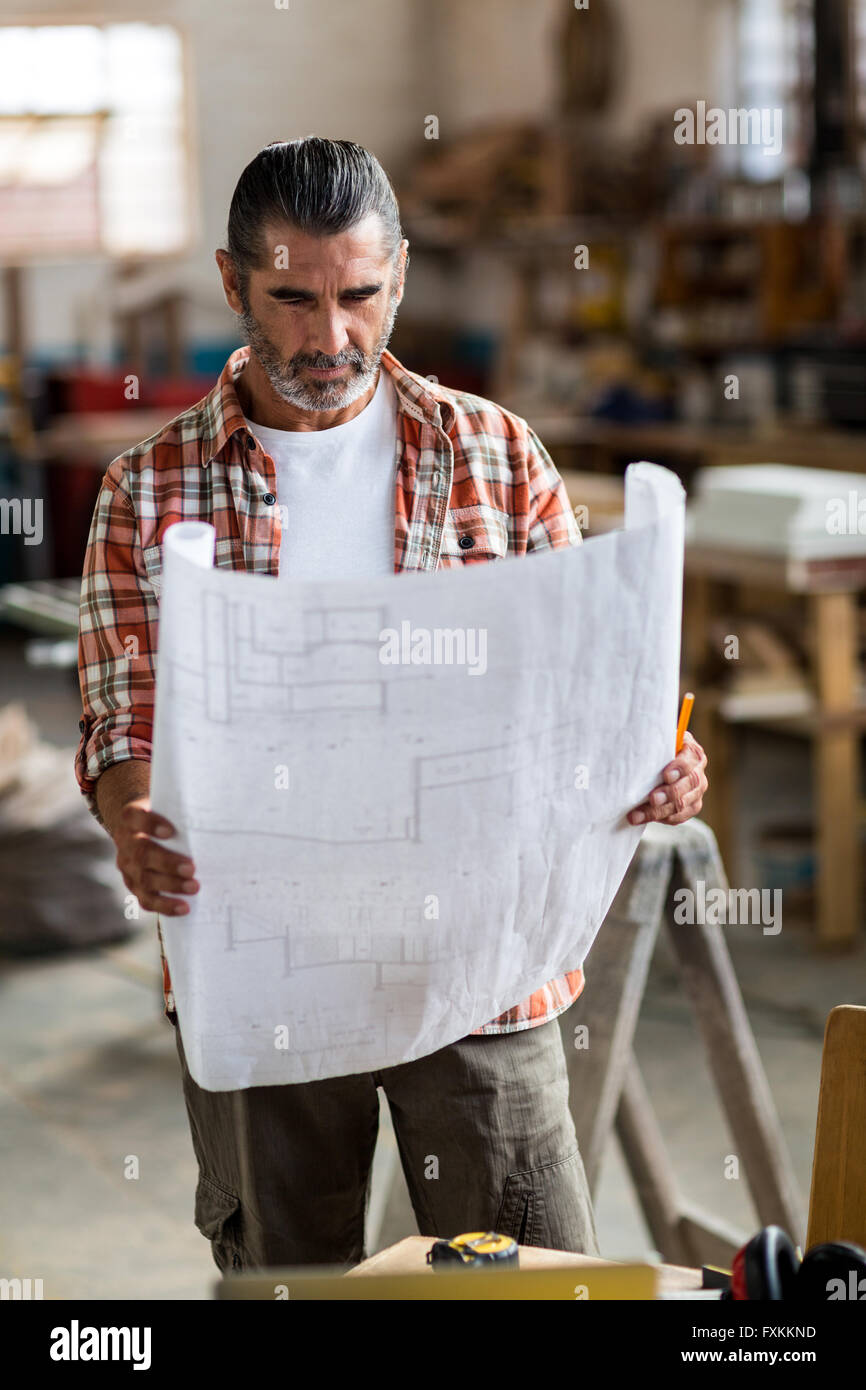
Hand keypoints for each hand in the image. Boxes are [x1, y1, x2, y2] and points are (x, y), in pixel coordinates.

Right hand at [113, 797, 197, 915]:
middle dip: (167, 863)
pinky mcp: (134, 885)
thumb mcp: (170, 805)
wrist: (143, 829)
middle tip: (191, 868)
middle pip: (141, 853)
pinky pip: (146, 899)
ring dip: (170, 885)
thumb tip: (221, 811)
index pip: (134, 817)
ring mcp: (128, 866)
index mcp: (131, 817)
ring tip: (194, 887)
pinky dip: (165, 905)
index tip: (170, 831)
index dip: (150, 824)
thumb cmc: (166, 815)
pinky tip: (183, 908)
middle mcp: (125, 842)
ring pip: (143, 879)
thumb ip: (186, 809)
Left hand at [627, 730, 707, 826]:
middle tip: (652, 798)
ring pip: (683, 804)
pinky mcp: (691, 806)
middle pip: (689, 784)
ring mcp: (697, 791)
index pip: (690, 759)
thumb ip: (653, 740)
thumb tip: (636, 737)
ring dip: (660, 811)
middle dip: (670, 793)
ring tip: (637, 815)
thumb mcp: (657, 739)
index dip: (679, 768)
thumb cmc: (656, 749)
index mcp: (692, 752)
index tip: (665, 775)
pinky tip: (646, 818)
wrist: (659, 763)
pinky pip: (680, 817)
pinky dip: (663, 819)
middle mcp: (698, 772)